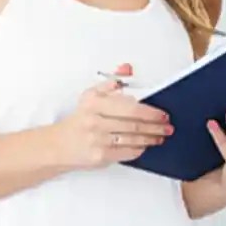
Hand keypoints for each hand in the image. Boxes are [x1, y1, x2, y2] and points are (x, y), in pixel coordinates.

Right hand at [52, 63, 172, 168]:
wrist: (59, 145)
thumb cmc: (79, 120)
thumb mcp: (91, 96)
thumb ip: (111, 83)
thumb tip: (127, 69)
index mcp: (94, 103)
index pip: (129, 107)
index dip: (149, 111)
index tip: (162, 114)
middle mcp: (95, 120)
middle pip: (133, 124)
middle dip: (155, 127)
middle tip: (167, 127)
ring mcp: (98, 140)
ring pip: (132, 139)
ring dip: (150, 138)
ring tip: (160, 137)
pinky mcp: (100, 156)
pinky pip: (126, 152)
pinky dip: (139, 149)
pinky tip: (144, 146)